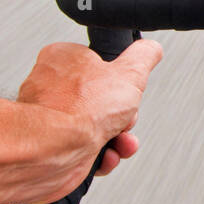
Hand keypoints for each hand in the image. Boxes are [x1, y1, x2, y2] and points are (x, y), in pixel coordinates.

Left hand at [17, 39, 162, 186]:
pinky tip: (105, 154)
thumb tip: (151, 49)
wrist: (53, 151)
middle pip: (104, 100)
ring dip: (117, 138)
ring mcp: (52, 119)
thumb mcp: (128, 73)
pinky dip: (101, 154)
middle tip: (123, 118)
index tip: (127, 90)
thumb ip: (143, 57)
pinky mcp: (54, 145)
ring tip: (119, 141)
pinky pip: (86, 149)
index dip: (121, 82)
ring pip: (97, 127)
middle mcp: (52, 87)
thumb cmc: (78, 110)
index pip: (100, 64)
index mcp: (63, 60)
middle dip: (122, 116)